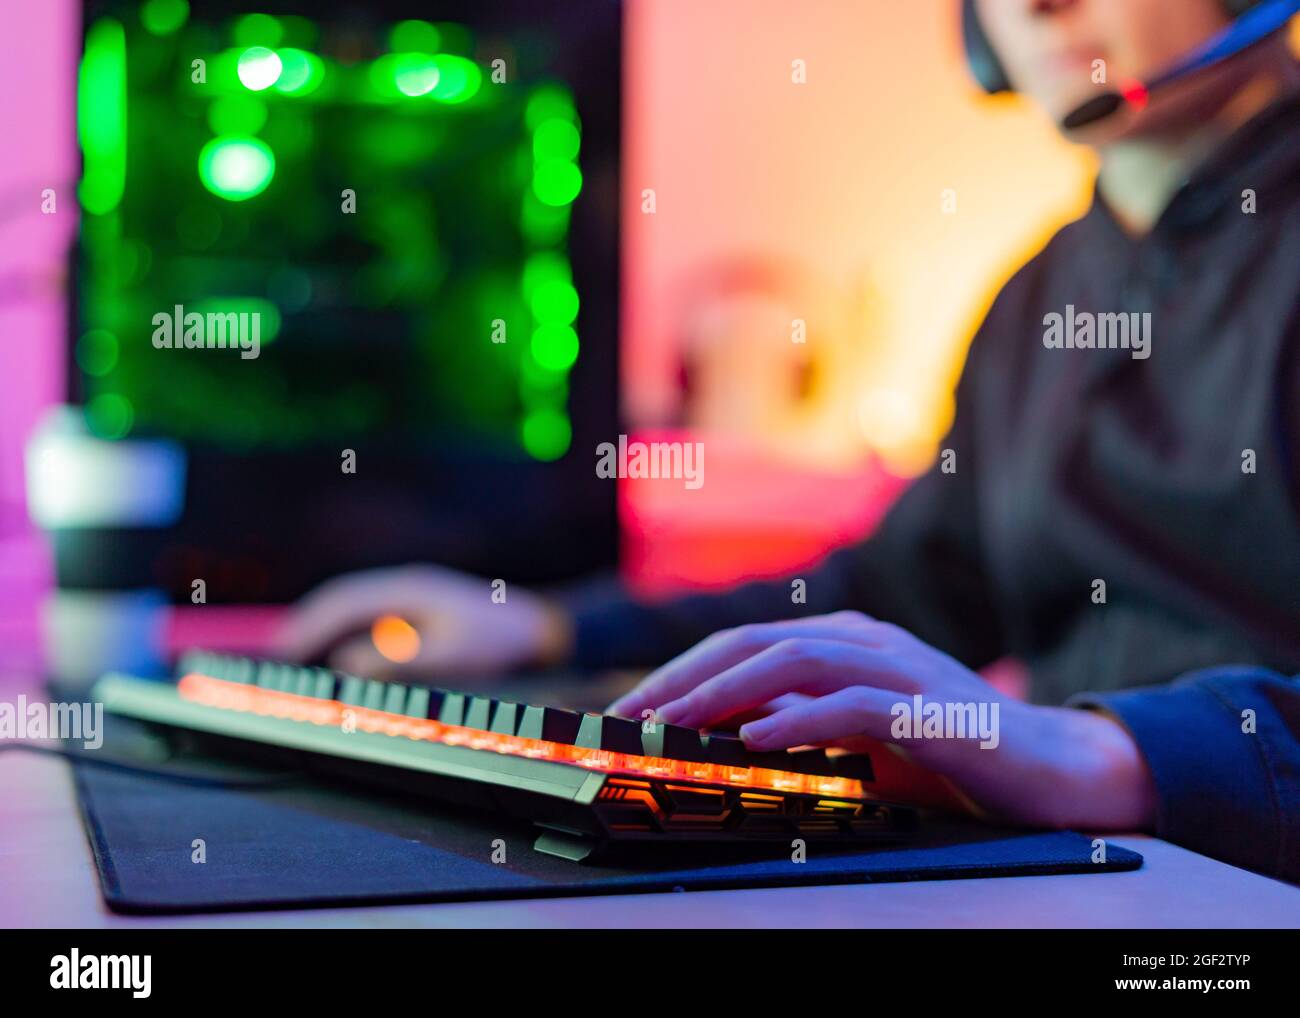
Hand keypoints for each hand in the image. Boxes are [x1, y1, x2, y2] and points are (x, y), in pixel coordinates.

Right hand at [274, 564, 572, 679]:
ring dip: (325, 627)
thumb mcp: (450, 654)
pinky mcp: (421, 607)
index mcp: (409, 588)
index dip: (309, 626)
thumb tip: (346, 663)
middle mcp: (406, 584)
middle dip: (307, 624)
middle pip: (343, 598)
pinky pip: (372, 614)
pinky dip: (347, 630)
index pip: (344, 602)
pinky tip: (338, 652)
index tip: (282, 650)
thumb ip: (398, 658)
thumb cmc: (499, 642)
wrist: (541, 626)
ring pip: (355, 604)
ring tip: (295, 655)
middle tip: (276, 655)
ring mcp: (413, 593)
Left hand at [609, 611, 1155, 830]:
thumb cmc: (950, 755)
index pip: (745, 645)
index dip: (683, 672)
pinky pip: (854, 707)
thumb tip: (726, 741)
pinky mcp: (931, 711)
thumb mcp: (860, 740)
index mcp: (846, 642)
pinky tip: (757, 738)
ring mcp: (901, 670)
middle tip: (630, 717)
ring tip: (674, 723)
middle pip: (756, 642)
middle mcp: (868, 642)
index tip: (632, 711)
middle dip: (685, 676)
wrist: (1054, 769)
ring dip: (725, 692)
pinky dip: (800, 719)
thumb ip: (804, 729)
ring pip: (796, 661)